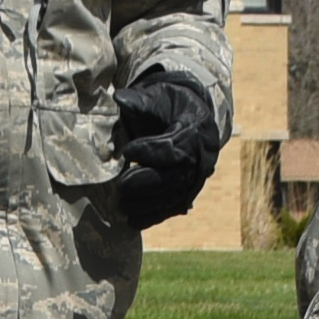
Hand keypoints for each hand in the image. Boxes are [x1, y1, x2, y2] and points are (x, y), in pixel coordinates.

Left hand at [103, 73, 225, 230]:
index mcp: (194, 130)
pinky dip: (153, 217)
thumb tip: (118, 97)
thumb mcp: (159, 96)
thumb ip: (140, 100)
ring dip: (146, 205)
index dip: (149, 151)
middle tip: (119, 186)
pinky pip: (173, 208)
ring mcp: (196, 178)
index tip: (126, 151)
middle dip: (145, 184)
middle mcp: (200, 158)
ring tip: (120, 205)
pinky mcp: (189, 192)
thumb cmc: (172, 106)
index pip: (172, 147)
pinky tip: (132, 222)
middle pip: (174, 177)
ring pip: (173, 197)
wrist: (194, 118)